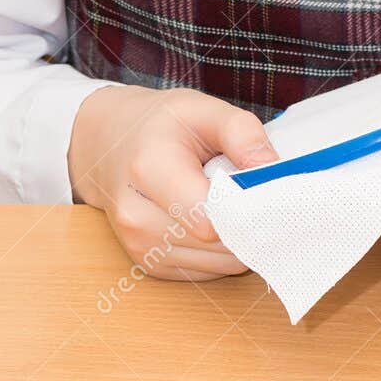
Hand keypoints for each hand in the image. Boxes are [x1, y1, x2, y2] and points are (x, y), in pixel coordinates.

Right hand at [68, 82, 277, 279]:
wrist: (109, 146)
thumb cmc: (161, 126)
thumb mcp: (202, 110)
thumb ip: (241, 133)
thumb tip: (272, 170)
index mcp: (149, 169)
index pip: (209, 217)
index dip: (246, 208)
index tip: (265, 190)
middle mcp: (137, 214)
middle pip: (219, 242)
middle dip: (246, 221)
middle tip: (249, 190)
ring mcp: (140, 244)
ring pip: (219, 262)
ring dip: (236, 238)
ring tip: (226, 202)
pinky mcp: (150, 265)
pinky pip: (208, 271)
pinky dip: (220, 251)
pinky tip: (212, 219)